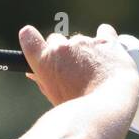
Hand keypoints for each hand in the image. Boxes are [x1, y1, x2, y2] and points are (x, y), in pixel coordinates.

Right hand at [19, 23, 138, 106]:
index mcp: (46, 61)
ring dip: (82, 51)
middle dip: (60, 52)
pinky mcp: (106, 42)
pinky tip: (106, 50)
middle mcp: (64, 47)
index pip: (29, 38)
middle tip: (69, 70)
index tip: (32, 41)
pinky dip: (103, 39)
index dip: (30, 38)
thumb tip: (33, 72)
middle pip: (56, 40)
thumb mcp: (54, 96)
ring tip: (92, 71)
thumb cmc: (79, 106)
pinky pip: (104, 32)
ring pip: (79, 40)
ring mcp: (86, 42)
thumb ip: (43, 80)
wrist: (109, 104)